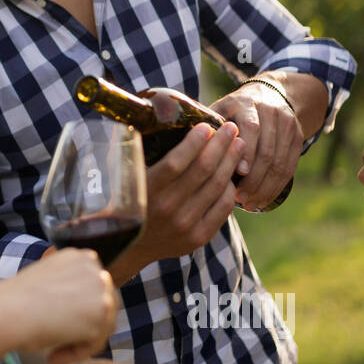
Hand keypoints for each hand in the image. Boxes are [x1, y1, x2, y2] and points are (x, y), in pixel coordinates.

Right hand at [0, 249, 117, 363]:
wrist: (3, 312)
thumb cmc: (14, 303)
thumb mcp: (47, 285)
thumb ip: (68, 291)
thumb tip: (81, 312)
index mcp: (79, 256)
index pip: (93, 290)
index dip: (79, 313)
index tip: (59, 328)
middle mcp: (94, 267)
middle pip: (104, 307)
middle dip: (84, 330)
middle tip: (58, 350)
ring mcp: (100, 289)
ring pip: (102, 326)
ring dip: (79, 345)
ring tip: (53, 357)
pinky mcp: (101, 314)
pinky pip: (94, 343)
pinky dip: (75, 355)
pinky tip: (52, 359)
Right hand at [110, 121, 244, 282]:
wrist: (130, 246)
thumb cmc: (129, 201)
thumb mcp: (126, 178)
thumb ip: (138, 153)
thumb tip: (154, 117)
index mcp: (146, 192)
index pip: (176, 163)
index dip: (194, 142)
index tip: (206, 126)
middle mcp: (166, 209)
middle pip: (203, 171)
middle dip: (220, 145)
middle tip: (231, 129)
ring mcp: (184, 226)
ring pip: (217, 187)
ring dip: (230, 162)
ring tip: (237, 145)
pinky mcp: (198, 238)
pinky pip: (222, 207)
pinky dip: (229, 188)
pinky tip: (231, 174)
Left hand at [210, 82, 302, 210]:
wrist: (268, 94)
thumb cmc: (231, 111)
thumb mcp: (218, 111)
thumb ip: (205, 129)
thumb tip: (179, 156)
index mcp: (246, 103)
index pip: (251, 128)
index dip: (245, 153)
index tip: (237, 174)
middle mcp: (270, 110)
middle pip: (267, 150)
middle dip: (254, 179)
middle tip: (240, 199)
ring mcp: (287, 123)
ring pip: (280, 162)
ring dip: (265, 187)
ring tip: (250, 204)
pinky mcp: (297, 135)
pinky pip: (290, 166)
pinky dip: (277, 186)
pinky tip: (264, 200)